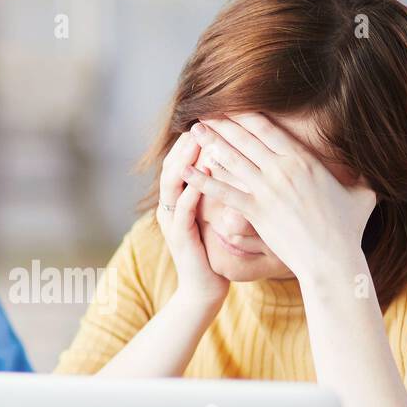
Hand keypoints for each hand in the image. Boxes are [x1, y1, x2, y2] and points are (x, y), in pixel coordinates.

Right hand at [155, 131, 229, 306]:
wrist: (206, 290)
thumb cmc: (216, 251)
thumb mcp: (216, 214)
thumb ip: (219, 189)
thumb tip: (235, 160)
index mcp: (179, 199)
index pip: (184, 159)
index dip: (195, 138)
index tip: (214, 116)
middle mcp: (171, 207)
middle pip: (174, 164)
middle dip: (188, 141)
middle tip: (204, 119)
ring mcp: (172, 222)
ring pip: (172, 183)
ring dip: (186, 161)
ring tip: (199, 140)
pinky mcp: (180, 240)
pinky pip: (181, 212)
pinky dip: (191, 193)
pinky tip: (203, 179)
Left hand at [187, 114, 376, 285]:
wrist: (333, 259)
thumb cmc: (349, 230)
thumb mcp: (363, 195)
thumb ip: (361, 178)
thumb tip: (371, 169)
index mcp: (304, 160)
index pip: (269, 129)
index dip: (247, 115)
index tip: (232, 106)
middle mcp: (283, 169)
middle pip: (246, 138)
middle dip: (223, 122)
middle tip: (203, 110)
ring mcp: (267, 189)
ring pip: (232, 159)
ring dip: (210, 142)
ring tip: (193, 130)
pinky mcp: (256, 211)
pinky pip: (223, 191)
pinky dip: (203, 180)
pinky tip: (185, 171)